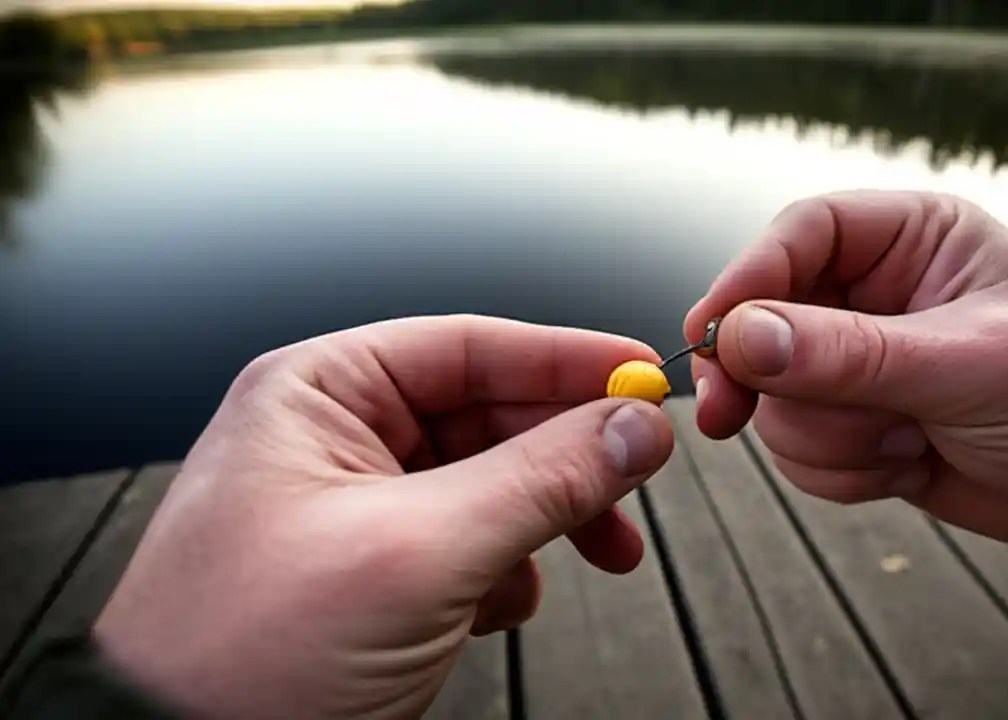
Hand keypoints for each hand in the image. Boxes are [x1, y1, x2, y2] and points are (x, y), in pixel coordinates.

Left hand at [94, 316, 673, 717]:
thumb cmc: (244, 658)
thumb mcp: (418, 552)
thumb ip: (540, 479)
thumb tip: (631, 427)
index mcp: (317, 395)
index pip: (469, 347)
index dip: (565, 358)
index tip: (642, 374)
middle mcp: (335, 442)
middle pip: (490, 415)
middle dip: (567, 455)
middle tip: (635, 477)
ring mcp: (356, 512)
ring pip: (490, 485)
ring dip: (545, 520)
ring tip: (589, 553)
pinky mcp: (373, 576)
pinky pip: (470, 546)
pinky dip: (505, 572)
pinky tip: (499, 607)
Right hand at [687, 191, 1007, 554]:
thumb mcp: (975, 368)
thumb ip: (853, 354)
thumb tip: (740, 338)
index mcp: (916, 239)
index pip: (802, 234)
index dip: (746, 280)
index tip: (708, 336)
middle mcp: (880, 294)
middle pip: (767, 320)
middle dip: (774, 381)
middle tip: (735, 420)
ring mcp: (866, 365)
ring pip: (777, 395)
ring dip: (825, 436)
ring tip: (908, 444)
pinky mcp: (863, 427)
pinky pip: (800, 448)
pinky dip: (839, 472)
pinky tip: (908, 469)